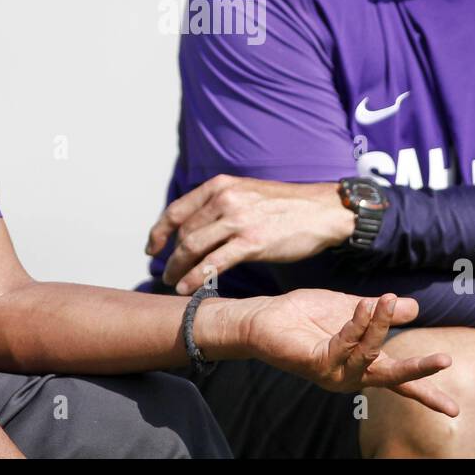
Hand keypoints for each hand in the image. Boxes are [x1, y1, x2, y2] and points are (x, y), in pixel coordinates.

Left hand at [146, 174, 353, 293]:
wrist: (322, 210)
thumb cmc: (286, 206)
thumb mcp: (247, 193)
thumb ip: (222, 205)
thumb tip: (197, 227)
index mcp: (220, 186)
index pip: (176, 210)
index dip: (159, 232)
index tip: (152, 248)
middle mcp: (225, 200)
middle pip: (183, 233)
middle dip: (170, 256)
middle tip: (165, 272)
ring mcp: (238, 220)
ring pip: (193, 248)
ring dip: (177, 269)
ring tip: (172, 283)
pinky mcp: (251, 242)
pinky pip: (213, 263)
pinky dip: (195, 278)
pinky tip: (187, 288)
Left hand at [227, 290, 457, 415]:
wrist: (265, 317)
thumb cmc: (305, 315)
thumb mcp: (351, 309)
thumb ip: (380, 313)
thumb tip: (415, 308)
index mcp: (362, 365)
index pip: (399, 381)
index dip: (426, 393)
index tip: (454, 410)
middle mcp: (351, 375)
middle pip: (392, 377)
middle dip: (419, 370)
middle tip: (445, 360)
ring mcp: (335, 372)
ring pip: (370, 353)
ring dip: (381, 325)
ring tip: (387, 300)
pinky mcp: (318, 364)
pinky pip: (345, 343)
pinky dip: (357, 324)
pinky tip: (364, 306)